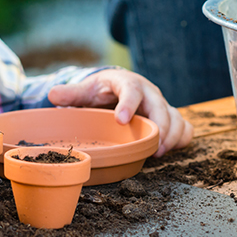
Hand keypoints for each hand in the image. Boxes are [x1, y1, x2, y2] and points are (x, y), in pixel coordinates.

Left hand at [47, 68, 192, 156]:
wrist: (116, 88)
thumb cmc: (100, 91)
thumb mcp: (85, 90)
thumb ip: (71, 94)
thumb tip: (52, 94)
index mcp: (126, 82)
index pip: (131, 90)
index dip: (128, 104)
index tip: (120, 120)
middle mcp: (148, 92)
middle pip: (161, 107)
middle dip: (159, 127)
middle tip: (152, 147)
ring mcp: (161, 104)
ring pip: (176, 118)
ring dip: (172, 136)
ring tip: (158, 153)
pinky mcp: (169, 116)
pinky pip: (184, 126)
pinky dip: (182, 138)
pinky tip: (170, 150)